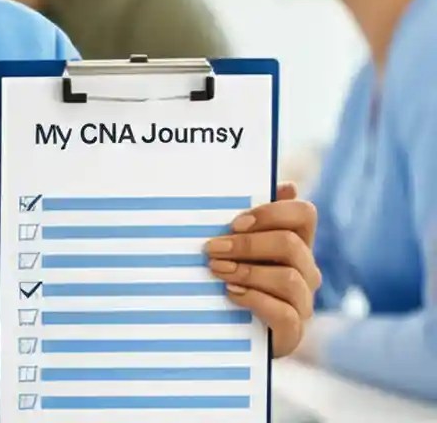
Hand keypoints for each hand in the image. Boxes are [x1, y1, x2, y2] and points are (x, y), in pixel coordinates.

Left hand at [205, 183, 321, 356]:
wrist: (232, 334)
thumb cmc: (234, 280)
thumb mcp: (236, 249)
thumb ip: (250, 221)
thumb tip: (287, 185)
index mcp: (296, 244)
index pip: (304, 214)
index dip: (271, 212)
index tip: (235, 222)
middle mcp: (307, 271)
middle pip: (290, 244)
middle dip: (246, 244)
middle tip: (211, 248)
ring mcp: (303, 302)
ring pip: (288, 278)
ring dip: (247, 272)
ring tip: (217, 270)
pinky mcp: (293, 331)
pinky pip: (283, 312)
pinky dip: (254, 299)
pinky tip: (230, 294)